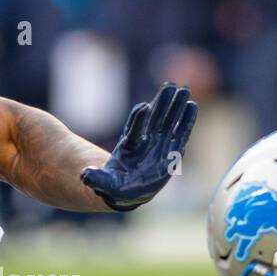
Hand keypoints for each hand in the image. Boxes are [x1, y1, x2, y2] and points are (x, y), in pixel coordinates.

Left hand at [81, 82, 195, 211]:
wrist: (127, 189)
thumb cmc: (115, 186)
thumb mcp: (104, 184)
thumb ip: (96, 178)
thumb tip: (84, 175)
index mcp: (129, 148)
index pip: (134, 130)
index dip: (138, 119)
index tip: (144, 107)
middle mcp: (145, 142)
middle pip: (154, 120)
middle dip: (163, 104)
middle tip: (171, 86)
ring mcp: (158, 144)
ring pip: (168, 122)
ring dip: (175, 107)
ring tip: (184, 89)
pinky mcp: (171, 151)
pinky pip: (180, 134)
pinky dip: (186, 121)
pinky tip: (192, 106)